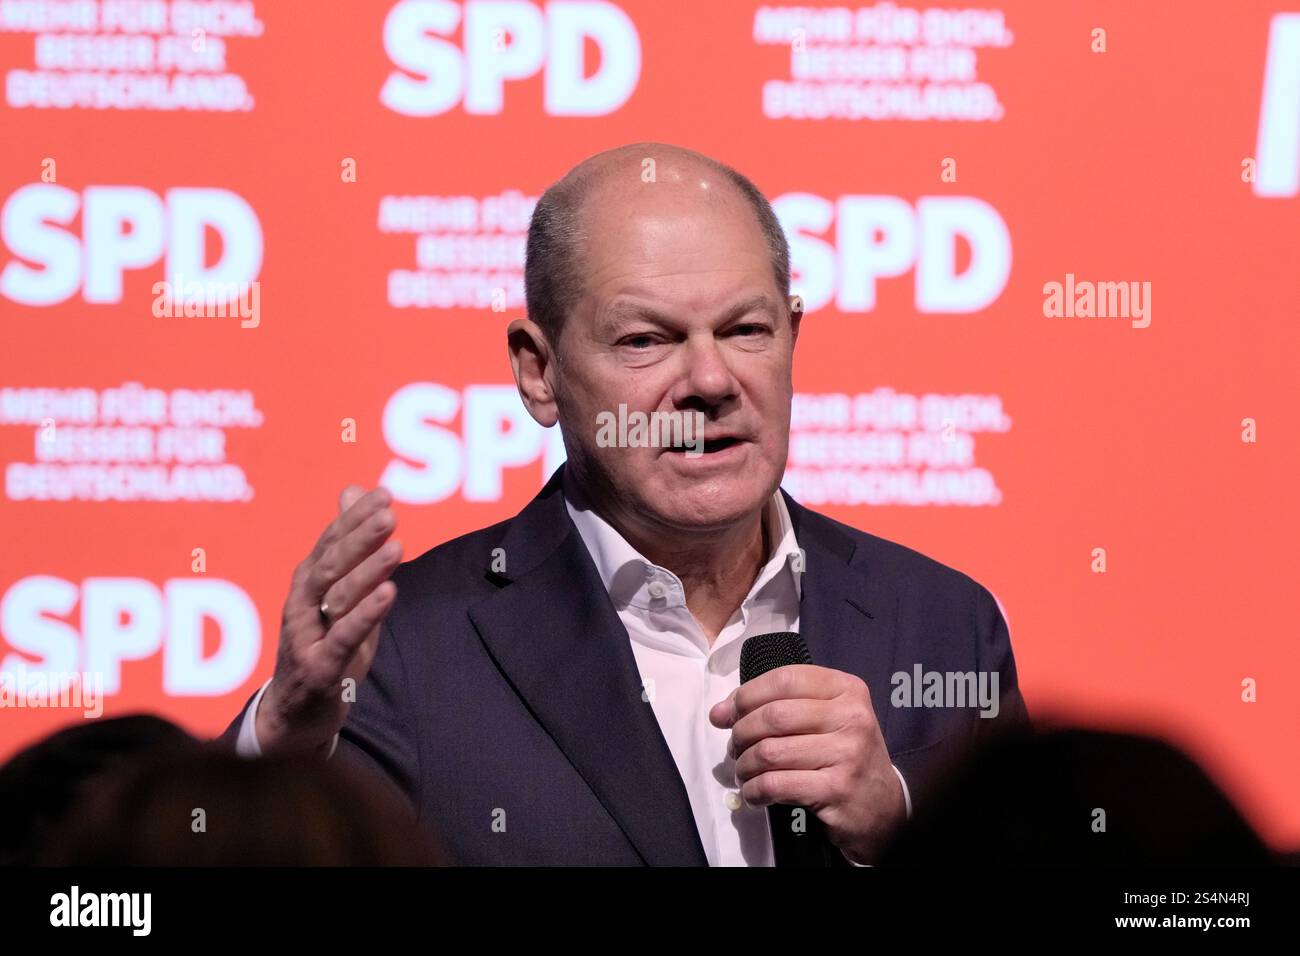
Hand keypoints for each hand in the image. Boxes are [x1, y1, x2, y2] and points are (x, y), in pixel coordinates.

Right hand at [256, 486, 402, 753]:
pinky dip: (365, 615)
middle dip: (360, 537)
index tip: (383, 494)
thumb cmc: (322, 647)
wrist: (293, 716)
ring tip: (397, 546)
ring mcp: (307, 637)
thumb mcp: (339, 596)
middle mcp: (302, 605)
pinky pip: (343, 637)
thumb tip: (355, 491)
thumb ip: (351, 546)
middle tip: (389, 512)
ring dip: (367, 570)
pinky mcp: (319, 669)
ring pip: (336, 597)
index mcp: (307, 584)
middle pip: (331, 564)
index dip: (354, 519)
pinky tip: (388, 594)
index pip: (330, 543)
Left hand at [708, 664, 905, 863]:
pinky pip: (776, 784)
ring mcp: (847, 754)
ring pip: (770, 751)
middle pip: (773, 715)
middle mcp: (852, 717)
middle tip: (735, 748)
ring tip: (745, 772)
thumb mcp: (821, 719)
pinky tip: (755, 793)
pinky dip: (755, 790)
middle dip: (741, 732)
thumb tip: (720, 712)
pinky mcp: (837, 789)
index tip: (728, 713)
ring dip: (745, 765)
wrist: (882, 807)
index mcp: (847, 689)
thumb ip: (775, 706)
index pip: (785, 678)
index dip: (747, 694)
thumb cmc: (843, 756)